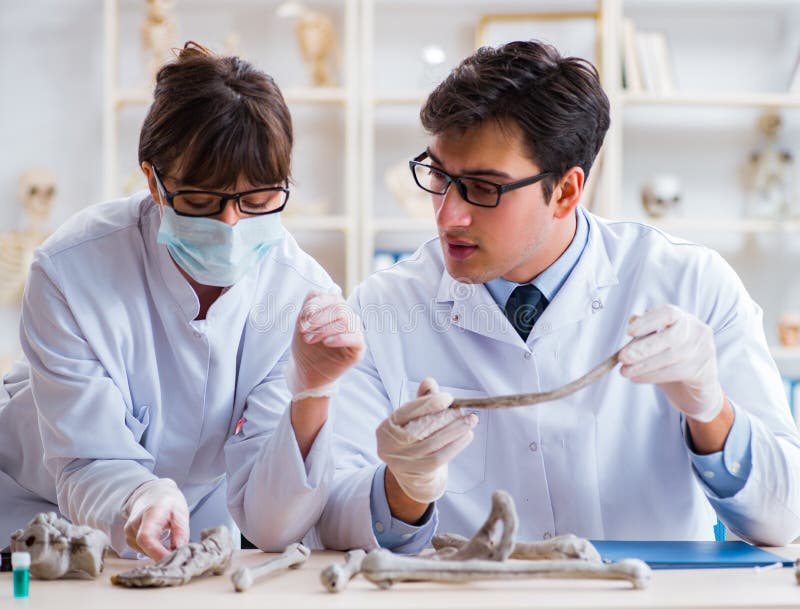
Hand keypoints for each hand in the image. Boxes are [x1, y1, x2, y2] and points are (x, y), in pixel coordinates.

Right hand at [122, 478, 189, 559]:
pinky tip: (162, 546)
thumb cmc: (168, 502)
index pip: (146, 538)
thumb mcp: (181, 513)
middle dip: (162, 555)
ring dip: (158, 554)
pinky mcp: (129, 539)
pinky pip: (142, 551)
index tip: (172, 558)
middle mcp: (134, 523)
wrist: (152, 494)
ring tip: (171, 547)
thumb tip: (179, 551)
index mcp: (150, 514)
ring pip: (144, 551)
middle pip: (144, 547)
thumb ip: (181, 532)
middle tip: (177, 556)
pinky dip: (153, 552)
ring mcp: (129, 532)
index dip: (157, 552)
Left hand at [286, 291, 364, 400]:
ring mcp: (355, 332)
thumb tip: (315, 291)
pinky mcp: (358, 348)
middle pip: (339, 308)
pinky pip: (356, 337)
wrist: (307, 372)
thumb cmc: (306, 347)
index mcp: (336, 310)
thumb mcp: (302, 324)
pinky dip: (340, 337)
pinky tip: (327, 343)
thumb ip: (308, 307)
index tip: (302, 321)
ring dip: (324, 329)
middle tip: (304, 331)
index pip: (332, 298)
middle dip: (318, 318)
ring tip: (310, 339)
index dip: (316, 306)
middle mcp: (348, 319)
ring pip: (346, 320)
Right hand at [377, 378, 476, 503]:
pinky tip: (467, 435)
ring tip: (470, 421)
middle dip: (444, 417)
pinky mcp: (417, 473)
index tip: (448, 398)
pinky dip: (456, 445)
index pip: (407, 411)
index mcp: (386, 428)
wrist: (413, 478)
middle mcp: (389, 445)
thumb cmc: (414, 442)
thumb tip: (429, 381)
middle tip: (462, 410)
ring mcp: (402, 461)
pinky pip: (440, 457)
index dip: (429, 403)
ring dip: (455, 430)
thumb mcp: (414, 420)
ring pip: (432, 442)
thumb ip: (422, 400)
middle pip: (420, 428)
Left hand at [619, 304, 723, 422]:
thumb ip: (646, 331)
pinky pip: (675, 373)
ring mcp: (703, 352)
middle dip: (644, 348)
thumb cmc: (671, 360)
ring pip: (671, 358)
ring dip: (643, 366)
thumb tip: (632, 321)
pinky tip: (636, 378)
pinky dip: (651, 376)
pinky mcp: (704, 372)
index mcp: (684, 319)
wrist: (694, 388)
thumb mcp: (658, 342)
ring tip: (625, 371)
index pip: (668, 313)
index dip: (648, 321)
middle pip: (671, 337)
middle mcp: (697, 332)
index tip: (629, 332)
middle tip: (623, 357)